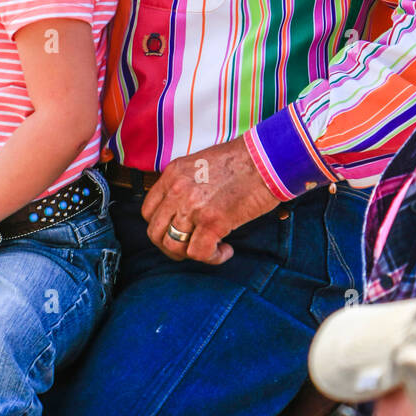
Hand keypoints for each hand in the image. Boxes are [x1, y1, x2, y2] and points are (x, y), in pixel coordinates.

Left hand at [142, 135, 279, 264]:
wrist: (267, 158)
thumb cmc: (242, 160)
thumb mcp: (201, 164)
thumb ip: (186, 184)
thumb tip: (184, 210)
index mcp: (172, 174)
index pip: (148, 211)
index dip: (160, 226)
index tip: (177, 230)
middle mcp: (177, 190)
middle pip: (155, 232)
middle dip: (170, 246)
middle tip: (190, 247)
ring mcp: (193, 207)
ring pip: (174, 246)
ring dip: (191, 254)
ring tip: (211, 249)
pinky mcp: (212, 222)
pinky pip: (199, 253)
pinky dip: (212, 258)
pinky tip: (226, 251)